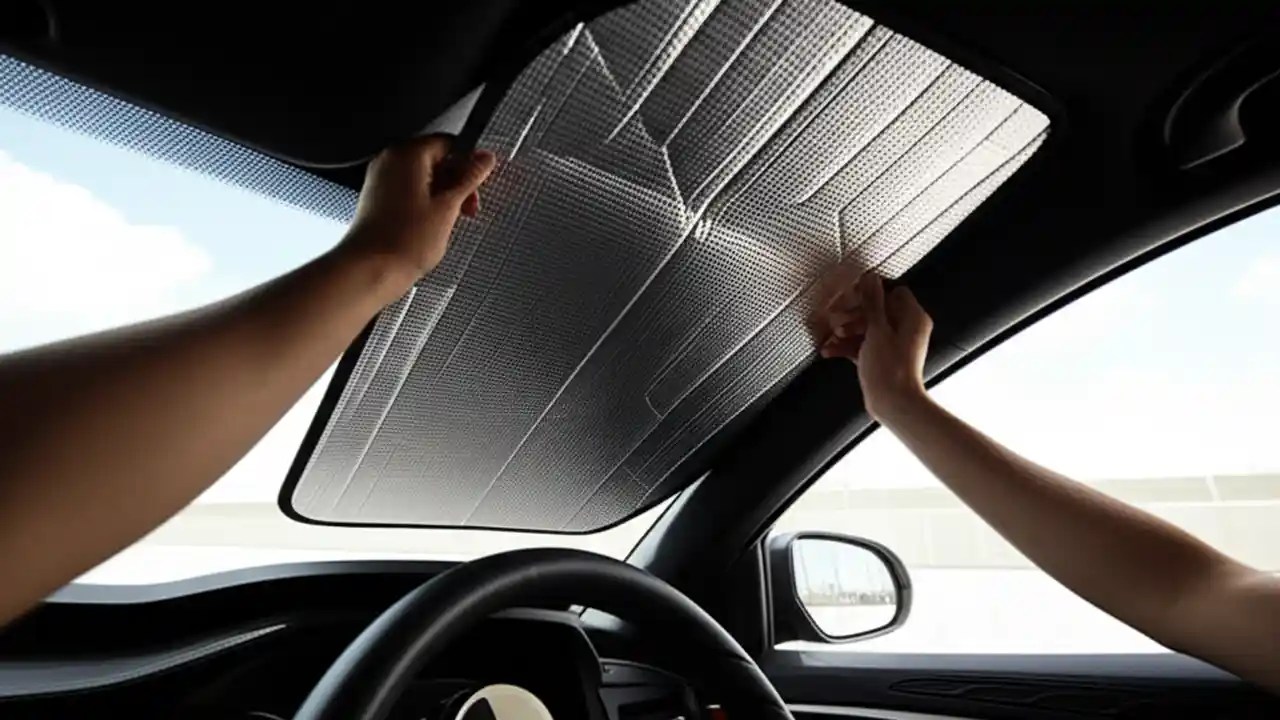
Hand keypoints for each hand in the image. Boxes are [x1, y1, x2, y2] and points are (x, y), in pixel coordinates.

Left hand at [340, 135, 496, 302]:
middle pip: (435, 159)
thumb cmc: (402, 241)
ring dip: (443, 195)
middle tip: (470, 205)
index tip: (482, 179)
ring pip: (423, 177)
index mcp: (407, 154)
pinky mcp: (378, 200)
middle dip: (457, 181)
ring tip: (453, 219)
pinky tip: (434, 226)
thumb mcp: (449, 206)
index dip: (469, 162)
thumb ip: (470, 178)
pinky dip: (426, 204)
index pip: (448, 143)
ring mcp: (381, 181)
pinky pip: (409, 192)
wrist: (371, 270)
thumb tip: (484, 159)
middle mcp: (390, 162)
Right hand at [819, 273, 932, 423]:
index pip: (893, 293)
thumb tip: (871, 279)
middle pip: (877, 311)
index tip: (853, 294)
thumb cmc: (890, 370)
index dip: (872, 292)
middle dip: (854, 315)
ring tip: (832, 337)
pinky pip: (864, 345)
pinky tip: (831, 350)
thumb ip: (872, 302)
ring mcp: (894, 345)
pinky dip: (849, 347)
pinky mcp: (883, 359)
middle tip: (838, 318)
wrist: (893, 404)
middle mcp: (907, 329)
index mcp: (912, 317)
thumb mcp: (876, 330)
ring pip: (868, 329)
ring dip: (848, 331)